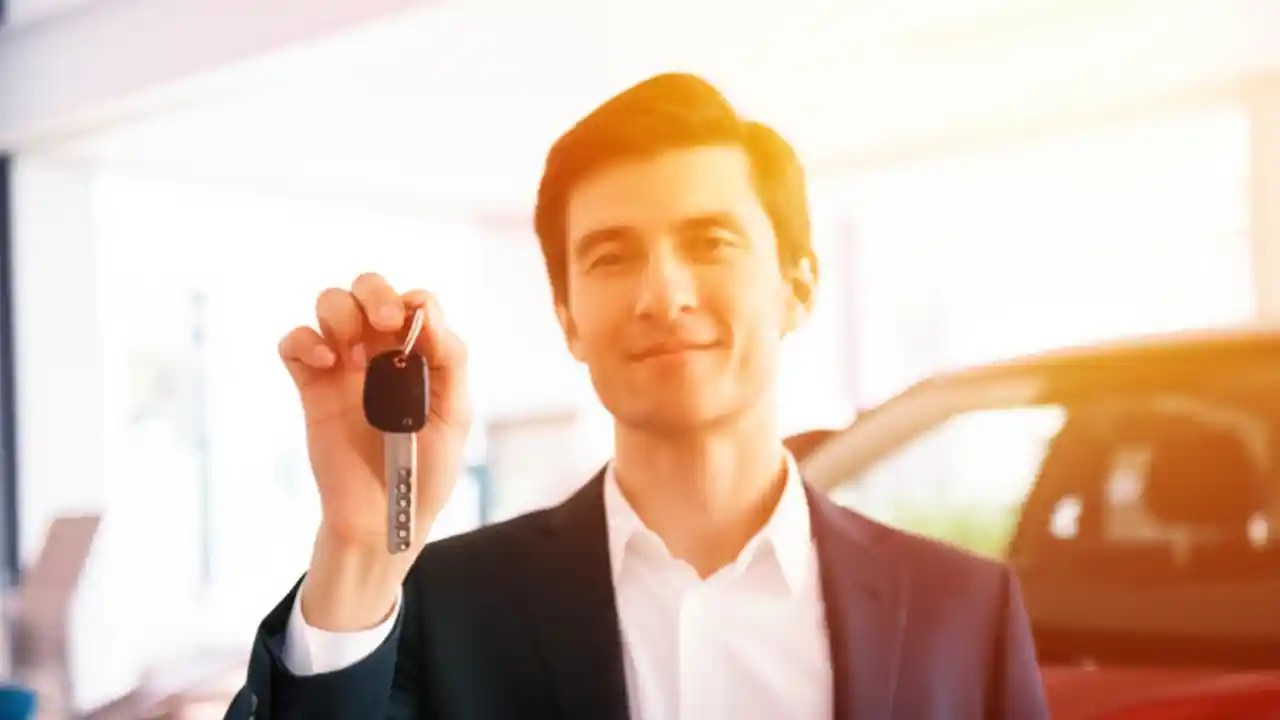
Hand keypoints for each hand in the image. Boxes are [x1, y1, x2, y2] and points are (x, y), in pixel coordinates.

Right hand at [278, 273, 470, 628]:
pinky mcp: (311, 388)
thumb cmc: (426, 470)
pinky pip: (293, 344)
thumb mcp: (455, 416)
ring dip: (339, 312)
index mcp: (421, 355)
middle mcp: (381, 353)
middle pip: (367, 289)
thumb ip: (449, 360)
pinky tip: (325, 363)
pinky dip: (304, 340)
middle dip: (373, 293)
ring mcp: (344, 368)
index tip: (412, 323)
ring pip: (329, 305)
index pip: (414, 302)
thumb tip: (427, 311)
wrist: (384, 518)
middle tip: (383, 320)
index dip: (412, 301)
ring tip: (351, 352)